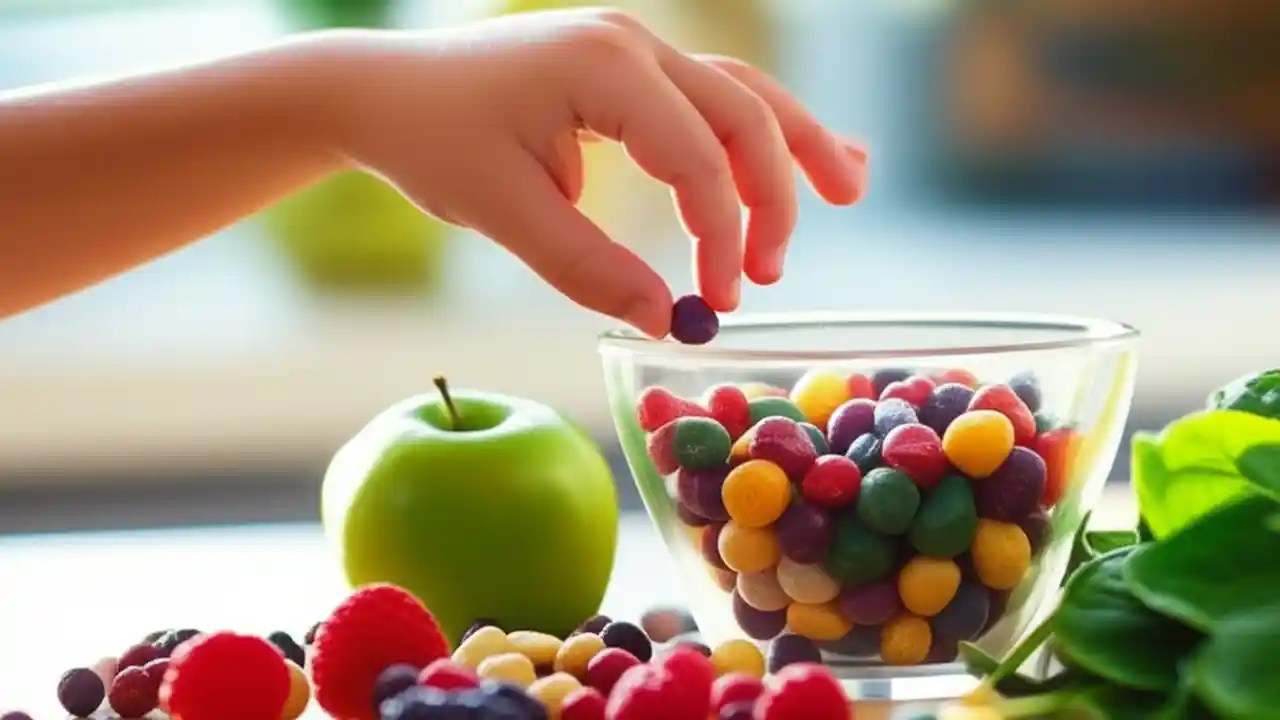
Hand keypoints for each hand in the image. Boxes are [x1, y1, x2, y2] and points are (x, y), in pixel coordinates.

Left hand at [320, 8, 866, 336]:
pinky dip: (759, 130)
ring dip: (794, 147)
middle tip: (766, 275)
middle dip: (772, 196)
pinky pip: (711, 96)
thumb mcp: (506, 214)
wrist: (382, 91)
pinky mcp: (626, 68)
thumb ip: (588, 268)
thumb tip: (667, 319)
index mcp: (605, 68)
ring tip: (850, 188)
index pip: (699, 158)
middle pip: (744, 113)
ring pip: (742, 93)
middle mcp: (633, 44)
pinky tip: (812, 151)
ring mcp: (634, 48)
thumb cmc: (433, 144)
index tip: (718, 299)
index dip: (722, 235)